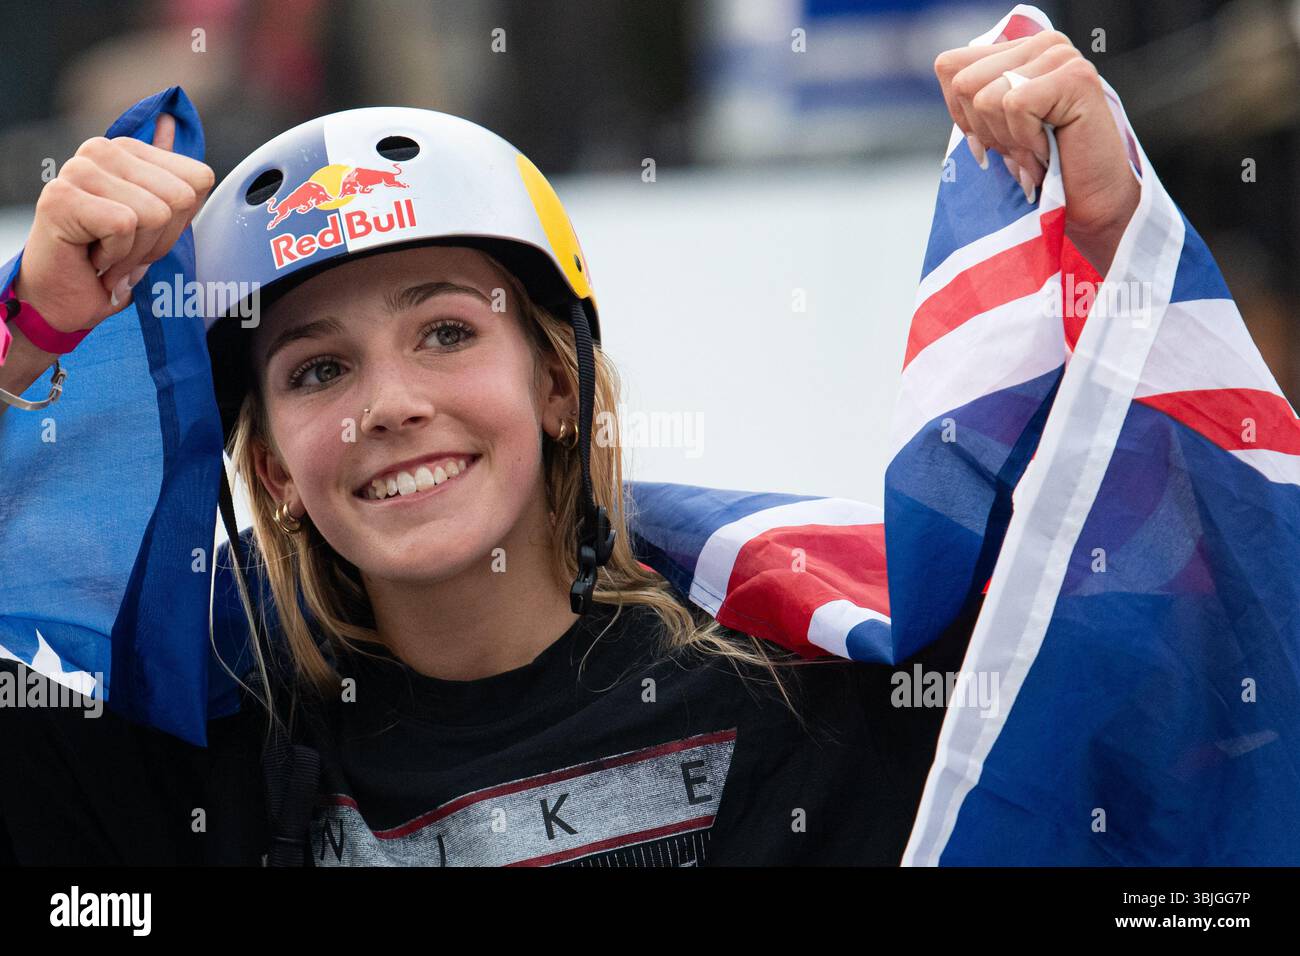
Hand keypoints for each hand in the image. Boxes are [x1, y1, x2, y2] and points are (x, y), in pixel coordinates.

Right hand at [11, 113, 215, 334]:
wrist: (63, 300)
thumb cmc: (109, 262)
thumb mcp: (155, 221)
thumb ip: (167, 175)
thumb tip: (170, 119)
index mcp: (128, 150)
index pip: (199, 179)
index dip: (183, 221)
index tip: (148, 234)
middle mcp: (102, 150)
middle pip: (181, 198)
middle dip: (161, 240)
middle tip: (125, 250)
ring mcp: (78, 169)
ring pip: (155, 214)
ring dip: (136, 252)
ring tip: (108, 254)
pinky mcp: (62, 195)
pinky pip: (124, 226)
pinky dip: (116, 256)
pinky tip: (93, 258)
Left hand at [933, 30, 1139, 271]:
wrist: (1089, 206)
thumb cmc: (1043, 171)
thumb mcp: (994, 130)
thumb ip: (971, 98)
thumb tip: (945, 74)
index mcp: (1019, 51)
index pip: (950, 67)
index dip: (961, 115)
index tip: (995, 141)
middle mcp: (1042, 44)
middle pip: (963, 84)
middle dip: (984, 132)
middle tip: (1020, 152)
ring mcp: (1061, 57)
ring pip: (986, 97)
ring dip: (1008, 140)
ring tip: (1037, 153)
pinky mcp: (1076, 77)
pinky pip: (1015, 105)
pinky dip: (1026, 140)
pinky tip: (1050, 150)